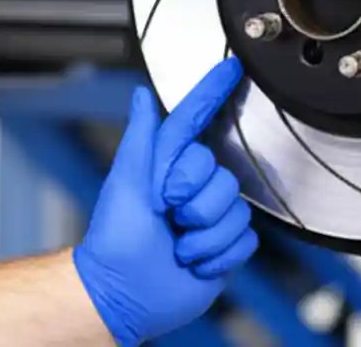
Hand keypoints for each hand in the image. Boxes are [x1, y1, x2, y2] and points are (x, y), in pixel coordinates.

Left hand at [74, 57, 259, 345]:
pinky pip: (245, 241)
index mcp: (170, 165)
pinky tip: (193, 262)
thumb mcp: (125, 183)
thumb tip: (141, 96)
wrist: (125, 294)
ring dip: (203, 237)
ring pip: (236, 212)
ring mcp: (213, 216)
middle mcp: (196, 187)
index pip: (196, 119)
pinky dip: (216, 257)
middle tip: (169, 217)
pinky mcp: (227, 245)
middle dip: (195, 203)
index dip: (213, 91)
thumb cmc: (115, 240)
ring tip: (178, 246)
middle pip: (224, 177)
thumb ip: (140, 139)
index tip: (231, 66)